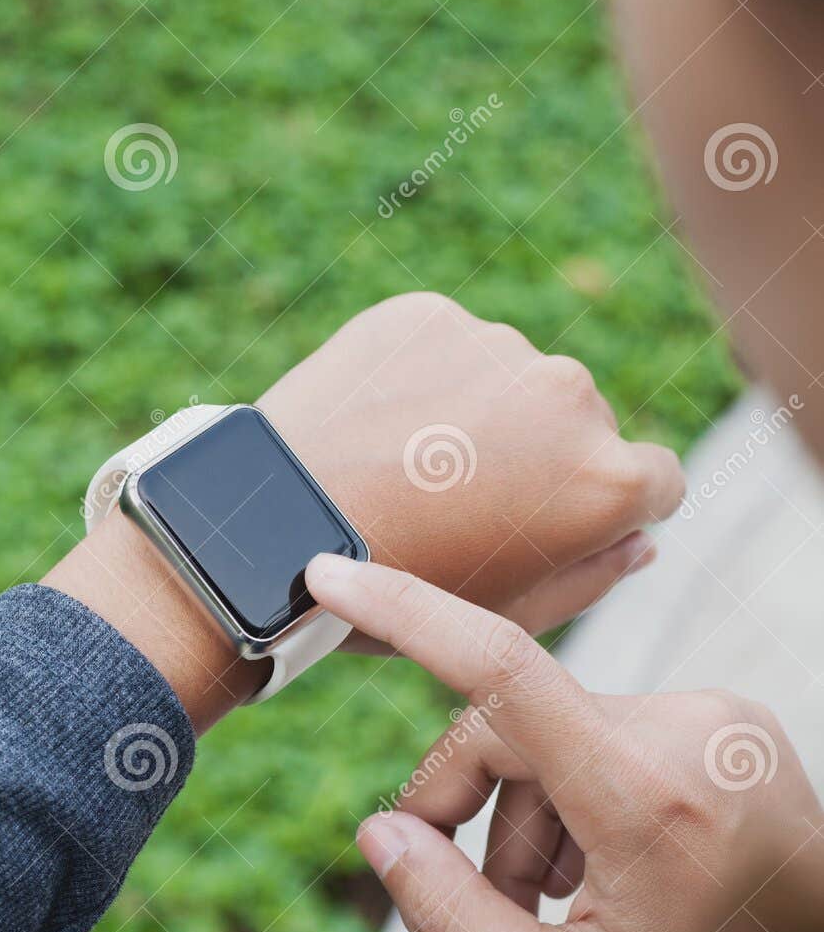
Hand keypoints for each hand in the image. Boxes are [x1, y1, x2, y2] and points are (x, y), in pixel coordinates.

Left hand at [260, 291, 683, 638]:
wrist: (270, 525)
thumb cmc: (394, 588)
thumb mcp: (504, 616)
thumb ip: (593, 576)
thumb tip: (642, 539)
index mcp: (604, 480)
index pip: (659, 480)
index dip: (615, 507)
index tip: (556, 522)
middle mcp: (568, 396)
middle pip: (584, 425)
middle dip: (544, 457)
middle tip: (463, 506)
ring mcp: (498, 346)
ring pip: (514, 381)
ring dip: (484, 415)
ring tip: (408, 470)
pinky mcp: (429, 315)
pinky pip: (449, 347)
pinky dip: (424, 378)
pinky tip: (376, 429)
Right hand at [306, 554, 823, 931]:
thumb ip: (449, 917)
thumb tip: (379, 835)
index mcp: (650, 797)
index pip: (503, 669)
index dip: (406, 615)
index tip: (330, 574)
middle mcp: (691, 732)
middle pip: (511, 722)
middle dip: (470, 804)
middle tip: (478, 897)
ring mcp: (718, 718)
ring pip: (557, 728)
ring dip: (528, 811)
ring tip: (554, 903)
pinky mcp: (726, 720)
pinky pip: (608, 731)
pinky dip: (580, 794)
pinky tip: (601, 871)